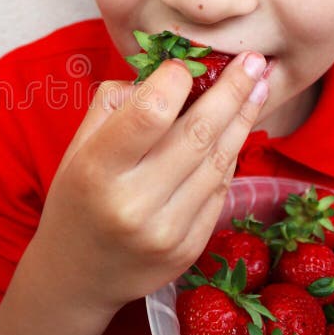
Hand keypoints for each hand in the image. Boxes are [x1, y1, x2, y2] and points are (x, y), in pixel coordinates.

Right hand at [32, 52, 268, 311]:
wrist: (77, 273)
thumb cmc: (77, 197)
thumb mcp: (78, 147)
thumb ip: (115, 106)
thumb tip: (166, 77)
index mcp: (97, 170)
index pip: (149, 112)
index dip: (175, 80)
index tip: (185, 65)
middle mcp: (133, 203)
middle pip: (196, 134)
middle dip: (231, 91)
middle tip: (254, 61)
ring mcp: (166, 232)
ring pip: (218, 162)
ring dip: (242, 121)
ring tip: (256, 89)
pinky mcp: (188, 250)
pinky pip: (220, 192)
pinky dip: (229, 158)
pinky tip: (236, 133)